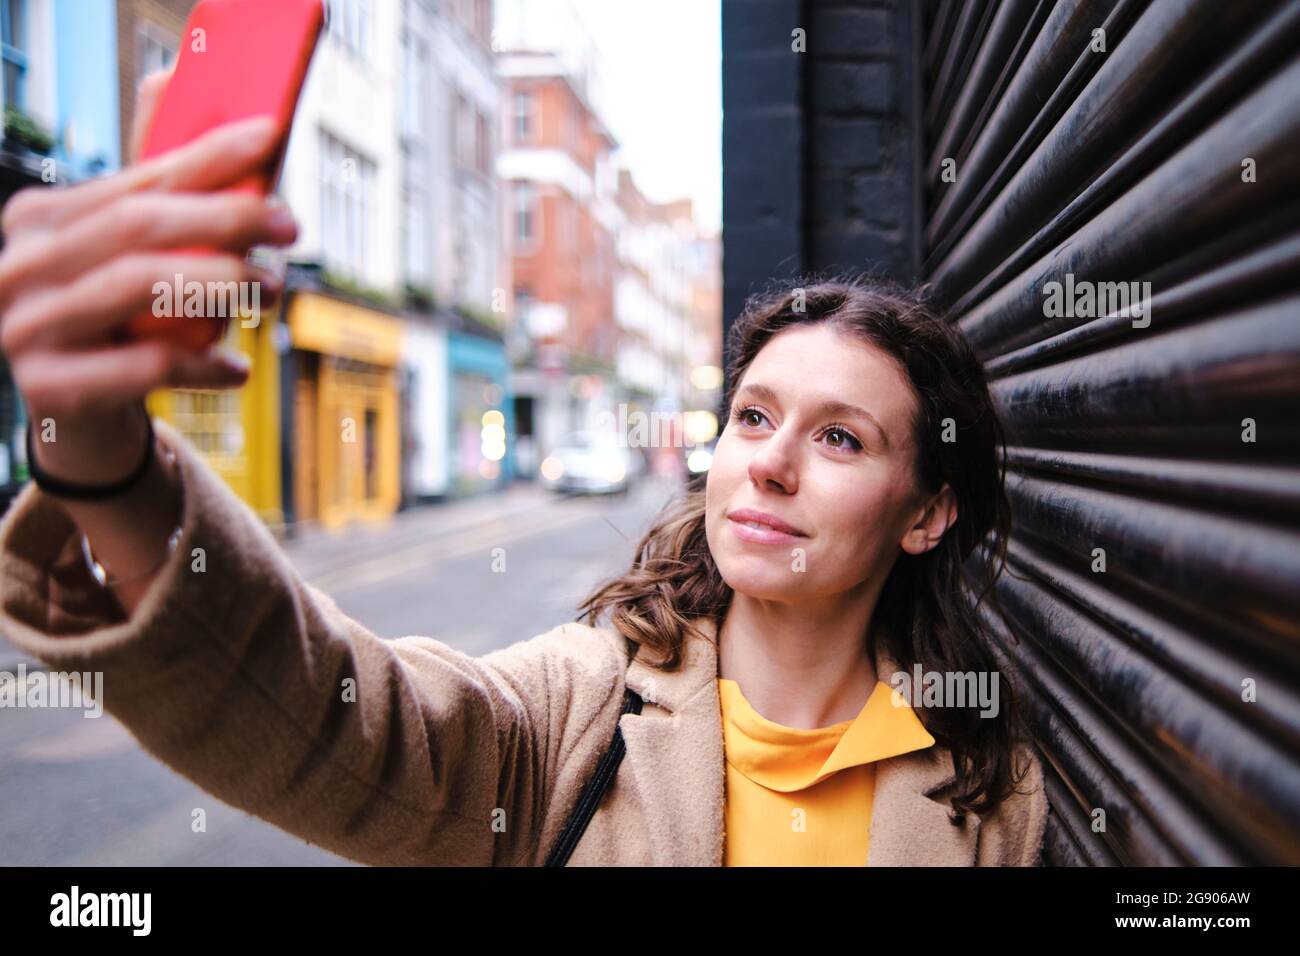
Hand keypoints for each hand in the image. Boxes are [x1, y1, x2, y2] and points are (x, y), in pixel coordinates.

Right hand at [0, 68, 298, 484]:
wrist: (77, 412)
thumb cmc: (117, 319)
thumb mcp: (131, 252)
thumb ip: (154, 183)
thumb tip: (177, 77)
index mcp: (42, 219)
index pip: (138, 177)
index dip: (208, 156)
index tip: (271, 138)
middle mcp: (22, 265)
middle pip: (137, 225)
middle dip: (224, 217)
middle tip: (288, 225)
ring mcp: (26, 327)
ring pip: (134, 285)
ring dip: (219, 282)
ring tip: (270, 289)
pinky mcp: (49, 388)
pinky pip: (141, 365)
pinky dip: (201, 363)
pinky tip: (237, 368)